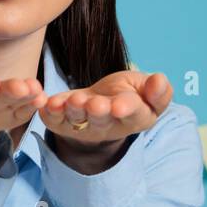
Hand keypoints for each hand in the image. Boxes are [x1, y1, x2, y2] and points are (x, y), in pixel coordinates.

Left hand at [40, 70, 172, 148]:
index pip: (133, 114)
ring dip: (74, 109)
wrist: (98, 104)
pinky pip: (53, 116)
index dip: (127, 109)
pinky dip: (49, 108)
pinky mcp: (60, 121)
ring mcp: (81, 125)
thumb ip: (157, 90)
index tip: (120, 105)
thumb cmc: (124, 94)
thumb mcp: (144, 88)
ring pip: (77, 118)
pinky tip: (46, 100)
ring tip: (74, 100)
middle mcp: (106, 126)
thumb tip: (160, 80)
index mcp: (134, 118)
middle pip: (102, 120)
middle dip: (98, 112)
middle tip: (95, 105)